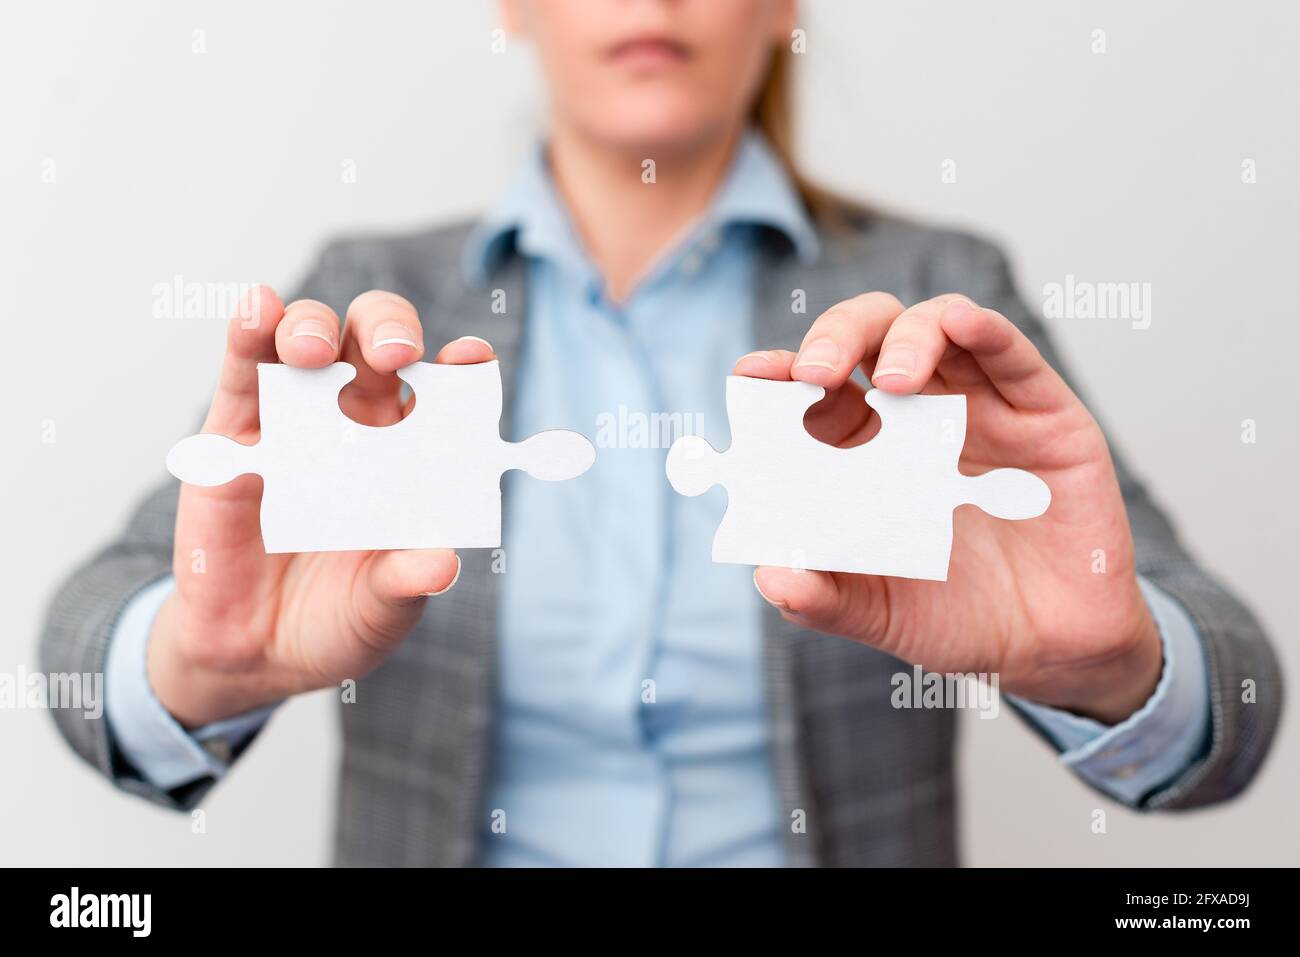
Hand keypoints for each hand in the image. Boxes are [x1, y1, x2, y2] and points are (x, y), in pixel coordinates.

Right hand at [149, 287, 491, 726]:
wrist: (255, 654)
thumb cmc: (338, 620)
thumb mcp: (380, 610)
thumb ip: (404, 583)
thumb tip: (440, 565)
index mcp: (416, 453)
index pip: (446, 393)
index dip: (463, 368)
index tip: (471, 358)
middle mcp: (361, 422)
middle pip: (378, 345)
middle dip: (389, 332)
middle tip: (396, 354)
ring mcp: (298, 419)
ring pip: (311, 341)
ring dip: (314, 327)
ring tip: (313, 349)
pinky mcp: (236, 432)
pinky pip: (244, 369)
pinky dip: (250, 331)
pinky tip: (258, 309)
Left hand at [737, 292, 1161, 723]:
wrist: (1051, 648)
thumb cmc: (956, 618)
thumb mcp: (879, 613)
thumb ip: (824, 598)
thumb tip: (771, 578)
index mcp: (863, 449)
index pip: (813, 390)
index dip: (778, 372)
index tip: (752, 376)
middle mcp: (916, 413)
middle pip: (868, 338)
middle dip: (834, 337)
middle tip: (814, 373)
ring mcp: (979, 405)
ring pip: (936, 327)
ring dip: (905, 335)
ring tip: (890, 379)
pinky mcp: (1043, 414)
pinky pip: (1011, 354)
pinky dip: (982, 327)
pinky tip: (960, 324)